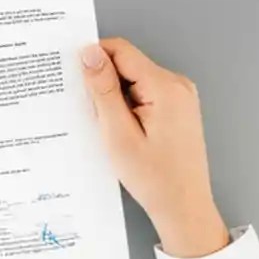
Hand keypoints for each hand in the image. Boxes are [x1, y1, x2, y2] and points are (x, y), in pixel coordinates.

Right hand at [81, 38, 228, 258]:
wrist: (184, 208)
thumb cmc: (154, 178)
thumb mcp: (118, 134)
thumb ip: (103, 90)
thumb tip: (90, 52)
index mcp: (165, 87)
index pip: (121, 51)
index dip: (94, 59)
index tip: (74, 77)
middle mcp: (177, 84)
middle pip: (128, 64)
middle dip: (105, 83)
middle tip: (93, 115)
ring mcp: (181, 96)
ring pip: (135, 79)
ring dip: (116, 97)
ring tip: (110, 128)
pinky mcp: (178, 107)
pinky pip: (145, 93)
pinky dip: (128, 105)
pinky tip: (123, 130)